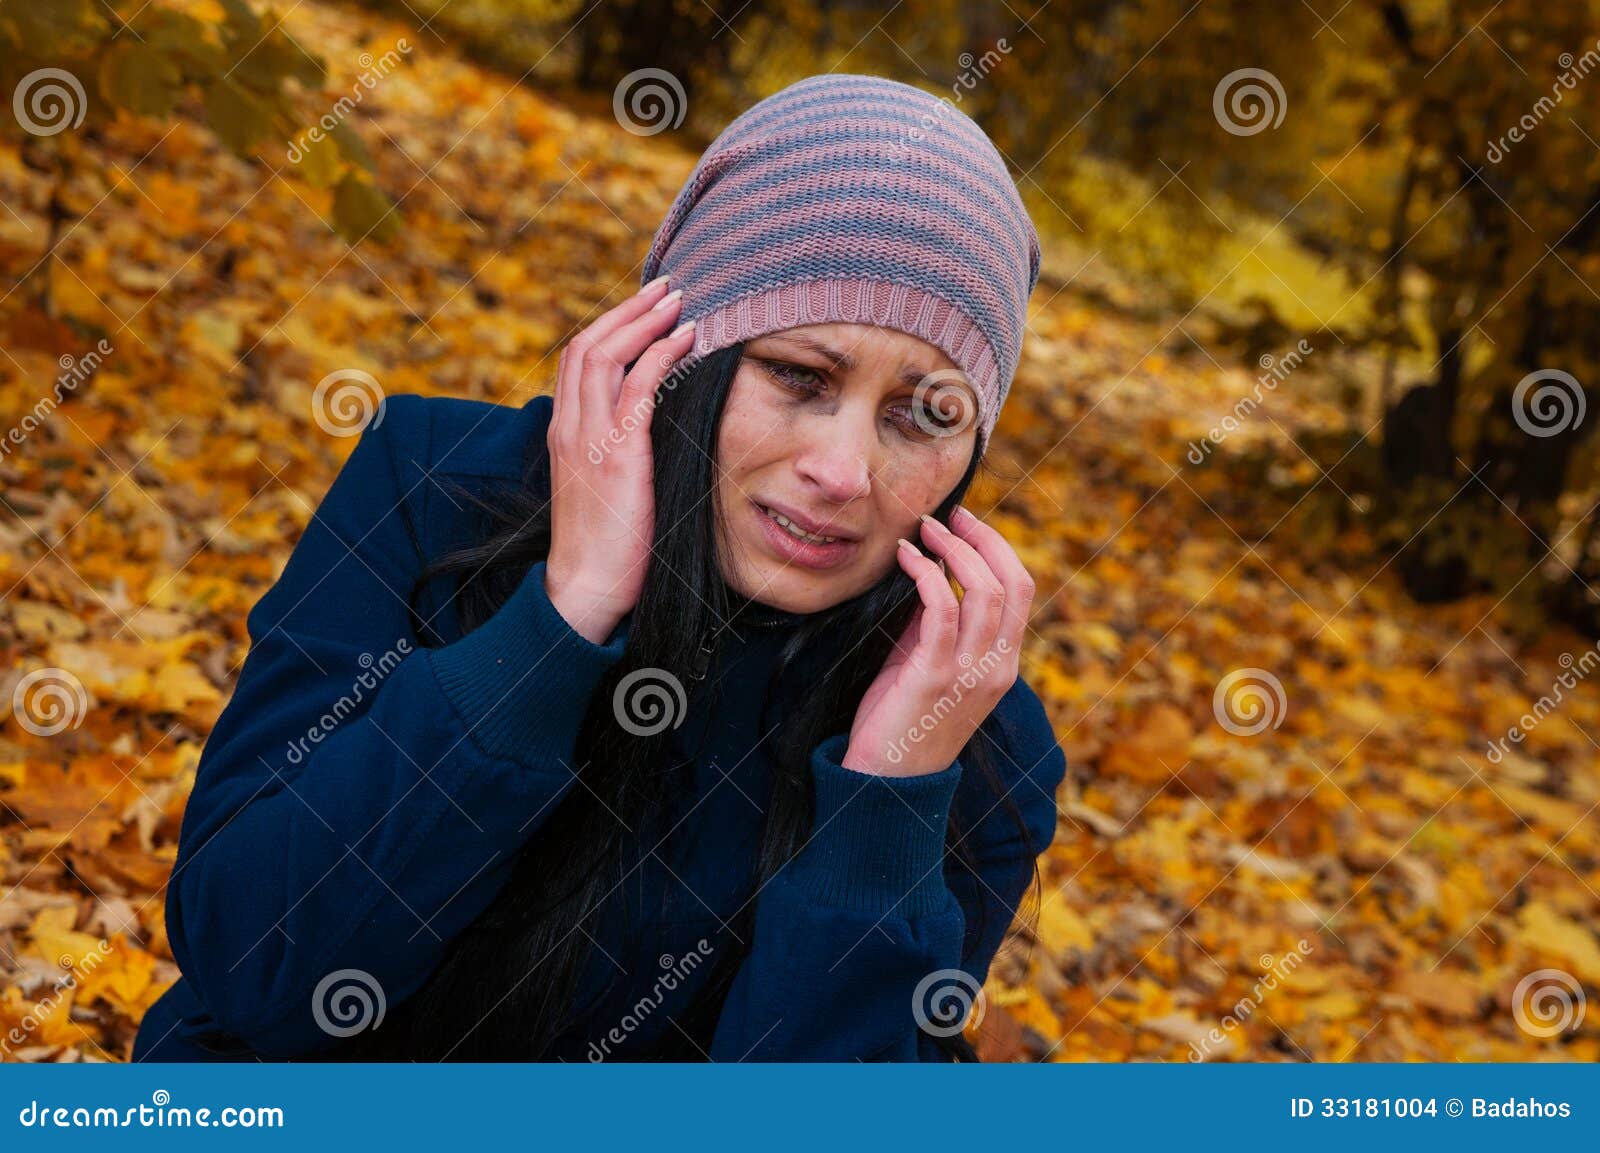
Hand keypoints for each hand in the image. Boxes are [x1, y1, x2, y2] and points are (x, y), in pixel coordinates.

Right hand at [544, 276, 695, 643]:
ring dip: (643, 321)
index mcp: (563, 432)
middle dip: (627, 311)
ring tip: (677, 302)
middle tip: (665, 289)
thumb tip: (647, 430)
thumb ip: (614, 452)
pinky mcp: (616, 455)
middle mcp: (569, 427)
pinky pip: (637, 389)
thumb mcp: (602, 488)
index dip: (609, 327)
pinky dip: (660, 355)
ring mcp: (588, 439)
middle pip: (587, 345)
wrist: (586, 587)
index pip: (576, 360)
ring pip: (604, 355)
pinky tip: (685, 340)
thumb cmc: (603, 546)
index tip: (643, 309)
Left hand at [841, 506, 1034, 776]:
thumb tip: (931, 569)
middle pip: (1012, 583)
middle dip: (981, 538)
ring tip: (924, 531)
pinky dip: (926, 573)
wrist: (886, 784)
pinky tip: (906, 558)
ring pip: (983, 591)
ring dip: (952, 549)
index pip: (1021, 590)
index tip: (965, 522)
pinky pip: (940, 608)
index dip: (998, 547)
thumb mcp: (930, 664)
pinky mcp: (934, 678)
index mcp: (1004, 664)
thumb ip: (938, 624)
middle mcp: (997, 668)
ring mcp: (970, 674)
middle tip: (947, 516)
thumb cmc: (902, 722)